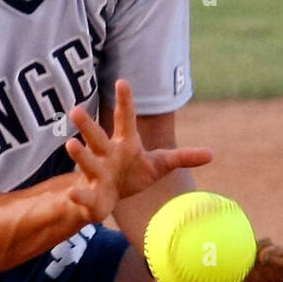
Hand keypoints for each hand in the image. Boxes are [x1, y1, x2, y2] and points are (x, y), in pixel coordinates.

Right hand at [63, 80, 212, 220]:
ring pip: (86, 161)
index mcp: (124, 144)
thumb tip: (212, 153)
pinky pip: (82, 194)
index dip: (125, 101)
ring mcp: (96, 173)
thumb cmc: (131, 175)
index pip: (125, 119)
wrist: (108, 199)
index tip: (123, 82)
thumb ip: (182, 157)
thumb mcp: (158, 165)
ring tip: (70, 144)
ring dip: (79, 154)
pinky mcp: (91, 195)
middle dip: (87, 124)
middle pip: (97, 136)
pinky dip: (77, 194)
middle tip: (75, 109)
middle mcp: (106, 154)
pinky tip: (70, 193)